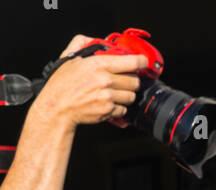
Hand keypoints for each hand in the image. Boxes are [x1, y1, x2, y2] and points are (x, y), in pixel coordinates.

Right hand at [33, 36, 147, 127]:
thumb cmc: (62, 83)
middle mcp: (106, 80)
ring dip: (126, 95)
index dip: (141, 62)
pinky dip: (119, 107)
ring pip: (131, 96)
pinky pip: (123, 109)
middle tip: (124, 80)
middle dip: (131, 80)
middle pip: (135, 81)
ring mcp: (108, 96)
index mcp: (99, 64)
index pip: (131, 62)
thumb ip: (81, 43)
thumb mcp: (69, 57)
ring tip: (115, 92)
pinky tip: (109, 103)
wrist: (58, 106)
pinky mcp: (108, 111)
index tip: (143, 62)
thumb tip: (94, 40)